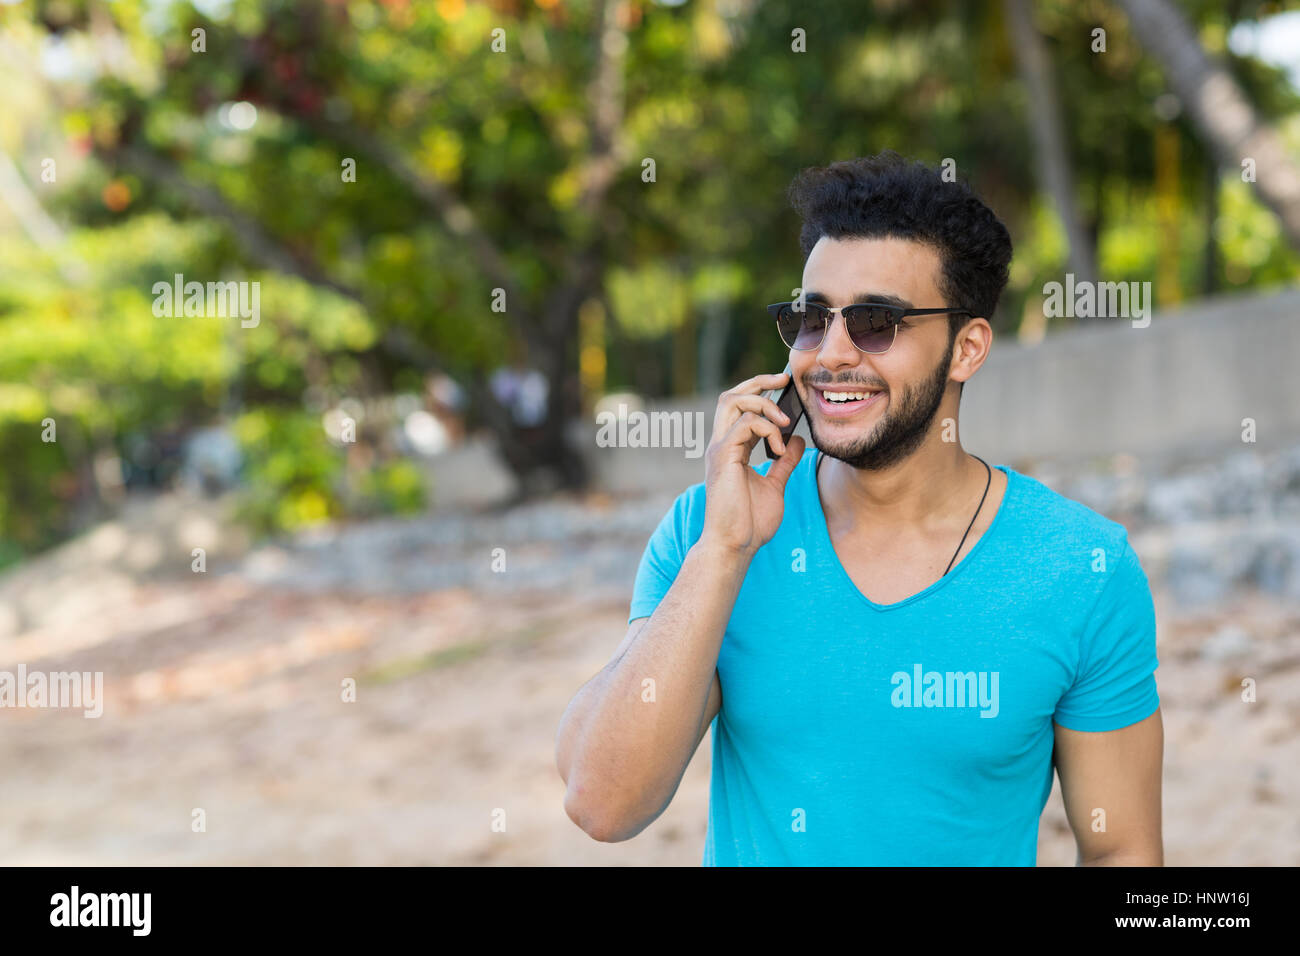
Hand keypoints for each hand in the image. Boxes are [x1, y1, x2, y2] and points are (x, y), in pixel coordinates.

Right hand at [700, 371, 805, 556]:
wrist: (735, 545)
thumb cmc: (749, 521)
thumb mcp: (774, 484)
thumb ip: (784, 462)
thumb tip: (797, 440)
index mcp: (731, 448)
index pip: (739, 407)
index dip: (759, 391)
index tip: (784, 385)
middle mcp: (721, 444)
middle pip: (731, 396)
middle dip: (758, 382)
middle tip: (784, 380)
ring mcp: (719, 450)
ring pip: (733, 402)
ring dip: (764, 405)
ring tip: (785, 423)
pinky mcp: (723, 458)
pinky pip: (744, 425)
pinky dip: (767, 430)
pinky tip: (779, 450)